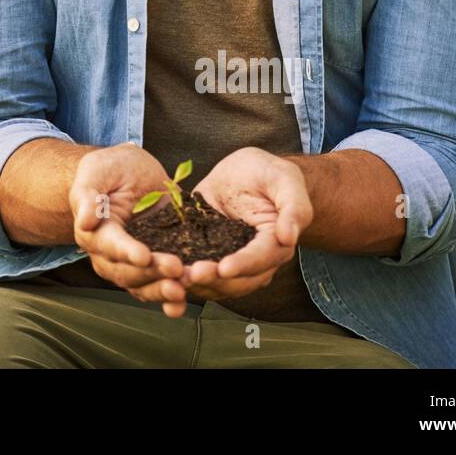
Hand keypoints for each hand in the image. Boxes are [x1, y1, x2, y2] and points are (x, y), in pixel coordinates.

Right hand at [69, 144, 188, 317]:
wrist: (131, 174)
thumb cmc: (111, 169)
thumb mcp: (98, 170)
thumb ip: (88, 195)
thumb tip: (84, 220)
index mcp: (94, 231)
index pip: (109, 245)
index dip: (126, 252)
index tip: (144, 256)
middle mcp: (109, 255)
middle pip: (126, 272)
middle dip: (151, 273)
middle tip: (176, 268)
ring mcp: (132, 264)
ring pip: (142, 286)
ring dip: (162, 291)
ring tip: (183, 288)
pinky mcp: (153, 266)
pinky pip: (158, 288)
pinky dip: (170, 300)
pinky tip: (183, 303)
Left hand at [177, 147, 312, 301]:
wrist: (245, 171)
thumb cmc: (268, 173)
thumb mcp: (284, 179)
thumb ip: (294, 206)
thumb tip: (290, 237)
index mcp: (275, 244)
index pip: (262, 259)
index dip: (244, 265)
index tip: (224, 268)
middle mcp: (253, 259)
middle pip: (237, 280)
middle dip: (214, 280)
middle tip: (190, 275)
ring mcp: (228, 258)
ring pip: (215, 281)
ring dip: (196, 283)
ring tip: (174, 277)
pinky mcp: (205, 250)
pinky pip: (195, 266)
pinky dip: (180, 273)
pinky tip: (162, 271)